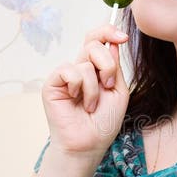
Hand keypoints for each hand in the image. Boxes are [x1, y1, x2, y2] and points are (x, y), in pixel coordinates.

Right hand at [42, 24, 129, 159]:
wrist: (88, 144)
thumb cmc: (104, 122)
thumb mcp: (118, 91)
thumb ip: (115, 67)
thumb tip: (113, 41)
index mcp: (96, 69)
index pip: (99, 39)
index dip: (109, 31)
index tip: (123, 37)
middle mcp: (81, 68)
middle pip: (94, 43)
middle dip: (107, 64)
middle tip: (108, 85)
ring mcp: (66, 75)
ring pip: (85, 61)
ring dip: (94, 87)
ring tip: (91, 106)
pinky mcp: (53, 83)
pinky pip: (69, 70)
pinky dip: (79, 86)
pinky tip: (76, 100)